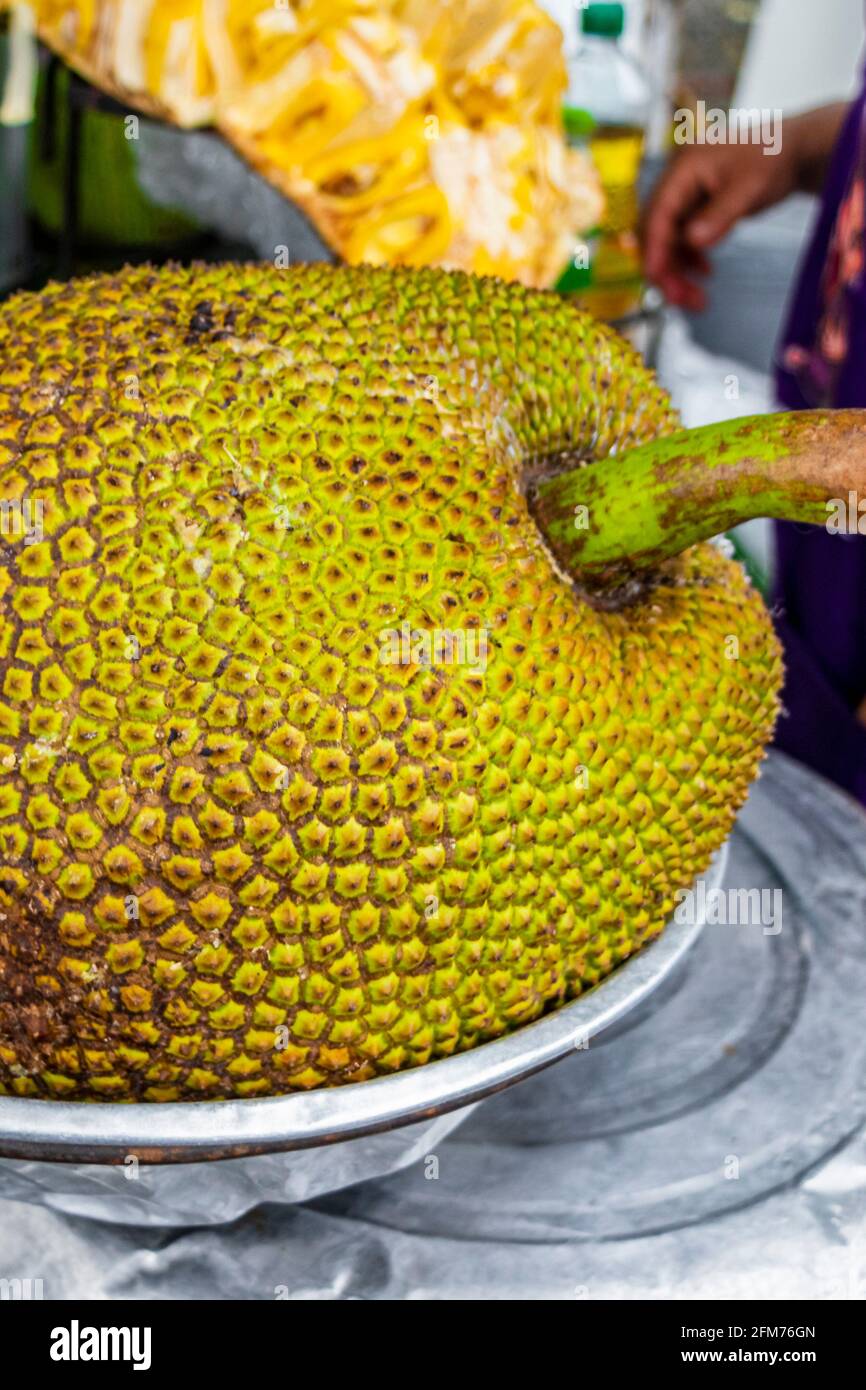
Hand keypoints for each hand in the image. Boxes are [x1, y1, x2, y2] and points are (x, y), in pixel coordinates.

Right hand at [642, 106, 848, 311]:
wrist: (791, 150)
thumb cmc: (773, 159)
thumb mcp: (749, 188)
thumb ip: (719, 215)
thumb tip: (692, 241)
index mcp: (684, 168)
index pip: (658, 212)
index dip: (654, 248)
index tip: (657, 278)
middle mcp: (677, 181)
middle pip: (657, 231)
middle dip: (665, 267)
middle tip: (681, 300)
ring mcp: (685, 195)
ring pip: (668, 240)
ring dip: (677, 270)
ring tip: (696, 298)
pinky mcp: (694, 207)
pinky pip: (682, 238)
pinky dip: (690, 259)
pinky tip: (704, 273)